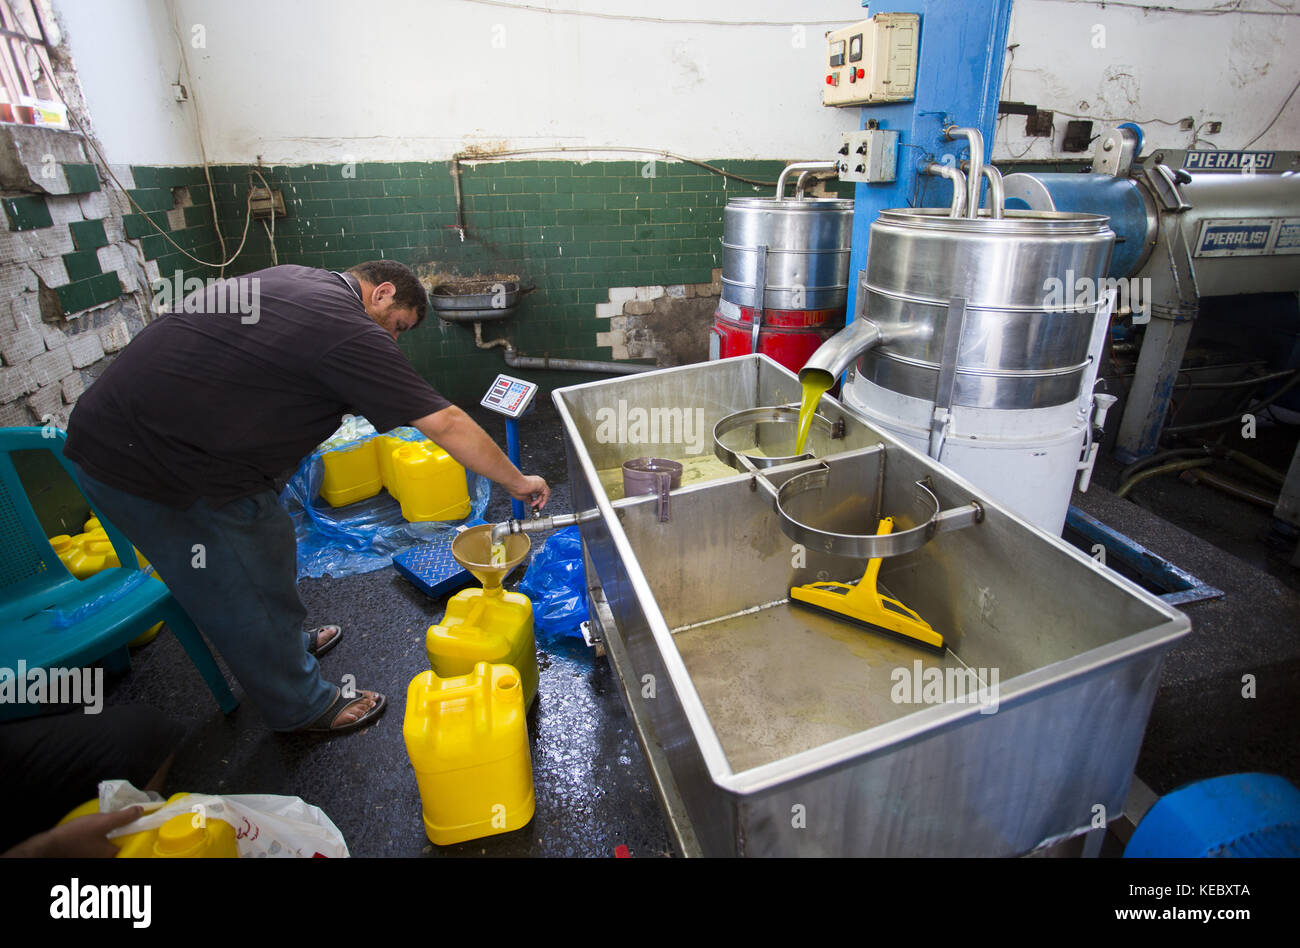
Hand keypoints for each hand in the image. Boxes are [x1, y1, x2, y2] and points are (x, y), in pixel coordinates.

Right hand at [4, 805, 142, 857]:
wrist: (49, 846)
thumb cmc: (76, 835)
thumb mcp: (102, 822)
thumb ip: (123, 817)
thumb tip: (141, 811)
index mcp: (112, 855)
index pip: (130, 843)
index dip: (132, 831)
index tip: (134, 820)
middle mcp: (104, 859)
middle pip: (119, 844)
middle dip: (121, 832)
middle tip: (120, 818)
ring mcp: (93, 858)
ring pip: (107, 845)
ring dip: (109, 834)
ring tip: (108, 821)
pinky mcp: (83, 855)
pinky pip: (97, 846)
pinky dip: (99, 838)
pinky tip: (95, 828)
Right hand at [509, 475, 548, 510]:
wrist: (514, 483)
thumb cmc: (515, 487)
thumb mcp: (523, 496)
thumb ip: (528, 498)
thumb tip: (530, 502)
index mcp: (531, 484)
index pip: (537, 493)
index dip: (537, 500)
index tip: (534, 505)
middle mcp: (536, 482)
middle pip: (542, 493)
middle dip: (539, 501)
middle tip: (537, 507)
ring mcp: (539, 482)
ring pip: (544, 494)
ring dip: (539, 501)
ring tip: (533, 505)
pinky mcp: (542, 483)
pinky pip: (546, 493)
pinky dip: (544, 499)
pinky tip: (538, 503)